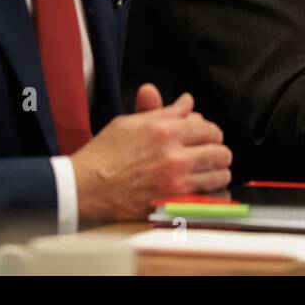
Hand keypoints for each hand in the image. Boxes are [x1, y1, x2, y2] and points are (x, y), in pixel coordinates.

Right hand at [71, 84, 232, 225]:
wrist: (85, 187)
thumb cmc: (104, 154)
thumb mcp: (130, 123)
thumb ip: (163, 111)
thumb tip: (186, 101)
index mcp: (165, 131)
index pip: (208, 128)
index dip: (211, 131)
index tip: (207, 136)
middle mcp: (175, 155)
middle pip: (220, 151)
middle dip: (218, 151)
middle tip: (211, 154)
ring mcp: (176, 181)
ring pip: (219, 175)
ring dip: (218, 172)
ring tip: (210, 172)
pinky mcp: (173, 203)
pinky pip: (209, 198)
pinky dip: (211, 194)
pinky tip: (204, 190)